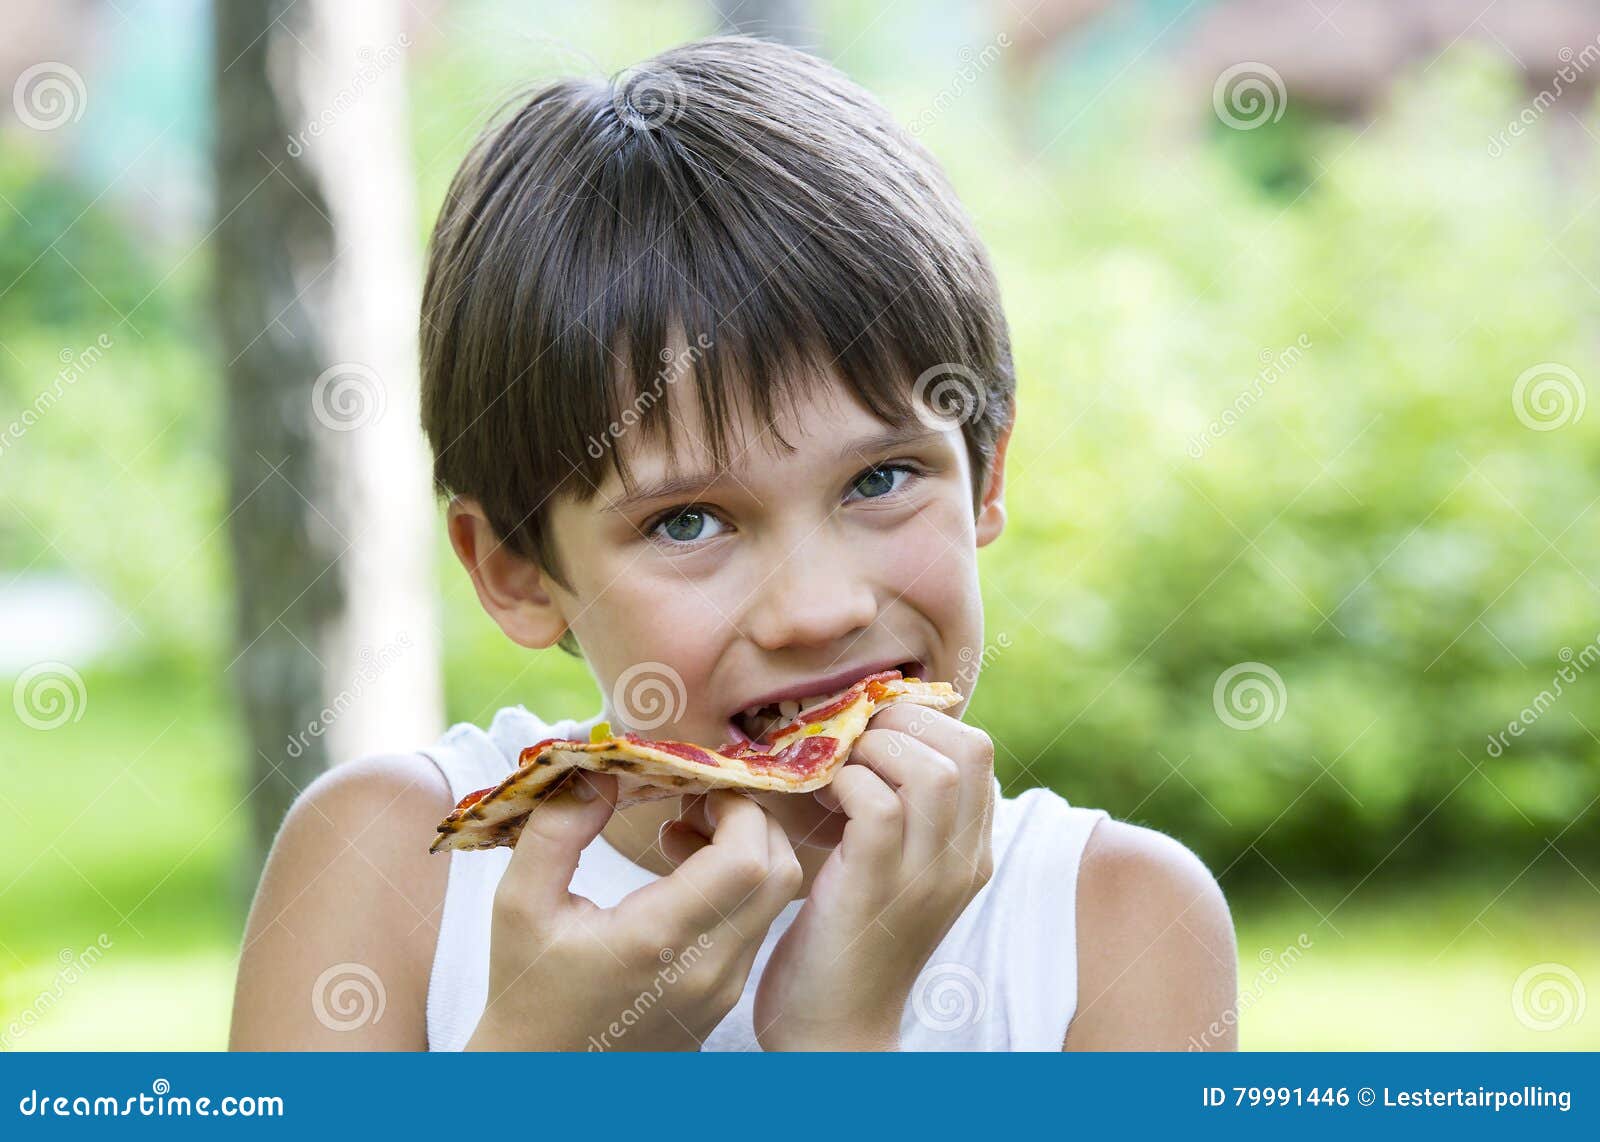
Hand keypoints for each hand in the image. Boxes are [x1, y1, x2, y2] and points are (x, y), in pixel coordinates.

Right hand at [467, 774, 801, 1050]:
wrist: (539, 1081)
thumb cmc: (525, 990)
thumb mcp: (519, 902)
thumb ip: (559, 828)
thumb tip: (602, 765)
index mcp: (659, 942)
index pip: (749, 861)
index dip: (739, 807)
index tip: (698, 784)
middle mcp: (707, 971)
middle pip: (781, 873)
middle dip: (752, 819)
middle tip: (699, 798)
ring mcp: (722, 990)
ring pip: (776, 901)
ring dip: (747, 851)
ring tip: (684, 831)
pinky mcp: (723, 1000)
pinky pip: (756, 927)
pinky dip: (739, 886)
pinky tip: (682, 874)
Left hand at [752, 705, 994, 1049]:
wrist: (831, 1032)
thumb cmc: (848, 942)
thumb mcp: (895, 873)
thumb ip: (904, 818)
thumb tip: (875, 742)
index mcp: (971, 853)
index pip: (978, 750)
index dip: (922, 720)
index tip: (873, 733)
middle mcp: (960, 862)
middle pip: (969, 746)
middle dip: (903, 721)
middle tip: (853, 739)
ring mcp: (923, 877)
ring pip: (930, 769)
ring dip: (873, 749)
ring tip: (838, 770)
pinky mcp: (875, 889)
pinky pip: (876, 803)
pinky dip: (844, 784)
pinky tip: (821, 801)